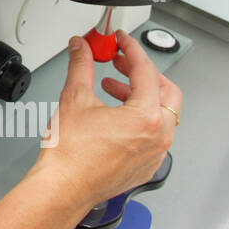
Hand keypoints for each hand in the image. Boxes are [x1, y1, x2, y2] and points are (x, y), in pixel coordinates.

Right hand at [32, 29, 180, 214]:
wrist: (63, 186)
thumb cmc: (70, 153)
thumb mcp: (74, 98)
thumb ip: (82, 65)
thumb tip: (81, 48)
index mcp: (146, 117)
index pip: (146, 71)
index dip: (131, 49)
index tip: (121, 41)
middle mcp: (158, 137)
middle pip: (166, 92)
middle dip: (143, 73)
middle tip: (122, 63)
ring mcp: (154, 154)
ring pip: (162, 115)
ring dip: (141, 96)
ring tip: (113, 89)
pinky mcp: (146, 165)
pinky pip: (154, 136)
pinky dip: (140, 119)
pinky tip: (116, 116)